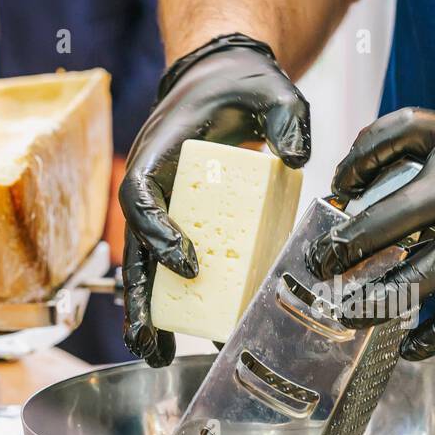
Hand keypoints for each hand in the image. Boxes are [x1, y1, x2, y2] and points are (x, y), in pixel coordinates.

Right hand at [120, 34, 309, 364]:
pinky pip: (172, 264)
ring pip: (147, 266)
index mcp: (160, 151)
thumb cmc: (239, 85)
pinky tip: (195, 332)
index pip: (142, 195)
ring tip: (157, 354)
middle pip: (135, 247)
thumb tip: (299, 156)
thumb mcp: (270, 88)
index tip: (188, 265)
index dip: (158, 233)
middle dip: (140, 298)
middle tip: (149, 340)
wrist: (222, 81)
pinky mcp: (179, 220)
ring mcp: (163, 206)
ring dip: (150, 311)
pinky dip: (179, 298)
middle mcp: (152, 184)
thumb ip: (287, 116)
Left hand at [306, 108, 434, 359]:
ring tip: (348, 314)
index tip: (339, 185)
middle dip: (347, 244)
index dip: (358, 158)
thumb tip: (394, 210)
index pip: (395, 134)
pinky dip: (432, 336)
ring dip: (376, 300)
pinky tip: (410, 350)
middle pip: (388, 218)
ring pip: (417, 275)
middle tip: (323, 263)